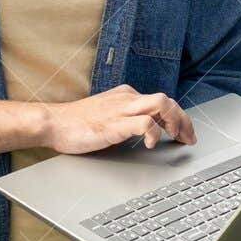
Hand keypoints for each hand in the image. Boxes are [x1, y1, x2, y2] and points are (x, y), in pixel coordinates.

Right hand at [44, 85, 196, 153]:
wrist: (52, 122)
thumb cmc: (75, 123)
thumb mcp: (107, 117)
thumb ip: (125, 119)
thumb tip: (144, 131)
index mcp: (126, 96)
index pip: (162, 101)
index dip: (178, 117)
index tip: (184, 133)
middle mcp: (127, 99)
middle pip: (167, 100)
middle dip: (183, 120)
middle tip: (188, 139)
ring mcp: (120, 110)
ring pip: (161, 104)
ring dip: (175, 121)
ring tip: (175, 137)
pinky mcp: (113, 124)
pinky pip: (144, 123)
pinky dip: (153, 133)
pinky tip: (150, 144)